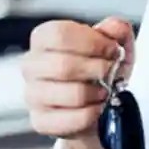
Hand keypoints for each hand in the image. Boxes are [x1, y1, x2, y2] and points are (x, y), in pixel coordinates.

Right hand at [21, 16, 135, 141]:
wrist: (94, 105)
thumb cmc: (97, 71)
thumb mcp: (112, 45)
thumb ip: (116, 30)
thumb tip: (116, 27)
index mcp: (43, 39)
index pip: (60, 35)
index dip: (92, 42)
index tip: (111, 49)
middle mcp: (31, 65)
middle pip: (64, 65)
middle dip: (97, 69)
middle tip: (111, 71)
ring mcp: (32, 95)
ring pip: (71, 94)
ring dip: (97, 93)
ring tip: (105, 91)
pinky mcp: (40, 121)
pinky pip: (72, 119)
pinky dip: (93, 114)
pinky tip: (97, 107)